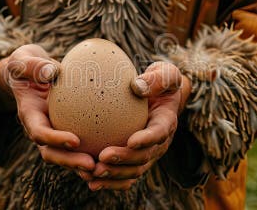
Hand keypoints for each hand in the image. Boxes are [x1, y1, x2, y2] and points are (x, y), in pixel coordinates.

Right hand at [0, 44, 95, 171]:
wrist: (28, 74)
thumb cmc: (26, 66)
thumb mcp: (23, 61)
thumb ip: (34, 66)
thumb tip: (52, 72)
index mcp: (29, 115)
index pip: (39, 133)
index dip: (55, 140)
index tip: (75, 140)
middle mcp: (40, 128)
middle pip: (52, 153)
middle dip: (70, 162)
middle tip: (91, 164)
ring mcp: (52, 132)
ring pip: (65, 155)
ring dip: (82, 164)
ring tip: (104, 167)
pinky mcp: (64, 131)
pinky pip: (77, 146)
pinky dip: (92, 152)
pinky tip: (115, 152)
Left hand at [78, 62, 191, 190]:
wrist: (158, 97)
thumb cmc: (159, 81)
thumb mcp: (165, 73)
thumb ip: (157, 78)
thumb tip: (137, 86)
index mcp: (166, 122)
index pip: (159, 133)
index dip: (147, 139)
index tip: (131, 140)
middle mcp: (158, 143)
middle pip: (144, 157)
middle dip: (125, 160)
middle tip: (103, 157)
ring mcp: (146, 154)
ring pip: (133, 171)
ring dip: (114, 174)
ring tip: (93, 172)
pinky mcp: (134, 160)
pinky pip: (124, 176)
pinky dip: (110, 182)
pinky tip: (90, 182)